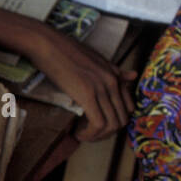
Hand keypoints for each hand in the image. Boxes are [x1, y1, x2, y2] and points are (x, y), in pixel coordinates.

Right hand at [27, 26, 136, 140]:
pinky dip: (90, 134)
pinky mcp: (87, 94)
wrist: (47, 43)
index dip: (116, 121)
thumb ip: (114, 70)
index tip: (100, 125)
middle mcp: (113, 81)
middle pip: (121, 119)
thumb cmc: (64, 49)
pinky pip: (98, 123)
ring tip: (84, 136)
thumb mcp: (95, 58)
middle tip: (90, 134)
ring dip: (98, 136)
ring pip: (111, 124)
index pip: (128, 107)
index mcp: (115, 74)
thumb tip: (133, 75)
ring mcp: (101, 88)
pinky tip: (79, 134)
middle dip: (107, 133)